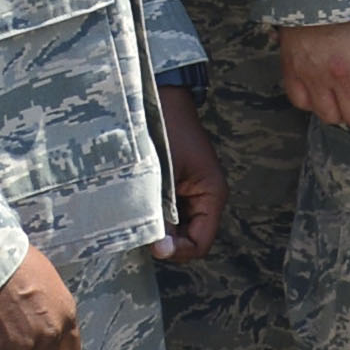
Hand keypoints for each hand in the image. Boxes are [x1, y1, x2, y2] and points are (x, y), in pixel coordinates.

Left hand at [152, 82, 225, 263]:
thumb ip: (161, 215)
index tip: (152, 246)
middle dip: (166, 240)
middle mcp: (206, 197)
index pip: (200, 243)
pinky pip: (170, 213)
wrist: (161, 100)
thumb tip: (159, 249)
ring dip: (159, 228)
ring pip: (177, 227)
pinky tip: (138, 206)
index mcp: (212, 195)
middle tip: (140, 232)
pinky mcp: (178, 186)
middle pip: (189, 237)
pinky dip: (155, 215)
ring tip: (137, 219)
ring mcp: (192, 192)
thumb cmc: (165, 133)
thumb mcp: (162, 177)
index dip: (177, 250)